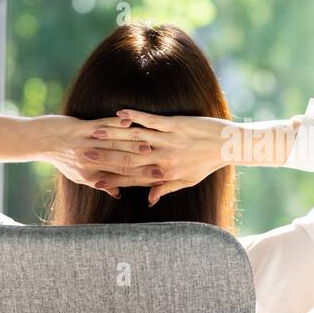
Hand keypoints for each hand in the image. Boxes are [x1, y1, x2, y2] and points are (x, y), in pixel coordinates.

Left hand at [39, 115, 166, 198]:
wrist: (39, 140)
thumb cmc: (62, 158)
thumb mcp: (80, 175)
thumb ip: (102, 183)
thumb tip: (119, 193)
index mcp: (90, 175)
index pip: (120, 178)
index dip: (139, 179)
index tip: (157, 180)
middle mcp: (88, 161)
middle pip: (119, 163)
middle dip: (141, 165)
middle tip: (161, 166)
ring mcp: (84, 144)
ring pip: (112, 146)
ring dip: (131, 145)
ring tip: (150, 146)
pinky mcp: (79, 129)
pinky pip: (100, 126)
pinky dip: (115, 124)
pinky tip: (128, 121)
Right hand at [91, 109, 233, 205]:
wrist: (229, 145)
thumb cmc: (208, 163)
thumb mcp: (187, 180)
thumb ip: (166, 188)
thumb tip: (148, 199)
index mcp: (165, 173)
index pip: (133, 177)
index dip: (113, 179)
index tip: (94, 180)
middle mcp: (164, 158)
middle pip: (129, 159)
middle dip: (106, 158)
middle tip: (85, 155)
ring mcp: (169, 141)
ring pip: (136, 139)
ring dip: (114, 136)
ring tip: (94, 133)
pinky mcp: (176, 125)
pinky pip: (152, 121)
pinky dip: (136, 117)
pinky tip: (120, 113)